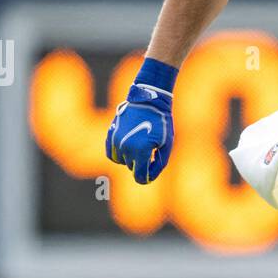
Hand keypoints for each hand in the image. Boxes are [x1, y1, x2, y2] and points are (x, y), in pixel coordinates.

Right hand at [105, 58, 176, 184]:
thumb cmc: (161, 122)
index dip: (147, 177)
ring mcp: (116, 141)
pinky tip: (128, 147)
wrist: (148, 100)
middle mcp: (126, 147)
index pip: (140, 177)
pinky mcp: (111, 134)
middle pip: (132, 167)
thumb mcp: (166, 144)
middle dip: (141, 163)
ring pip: (121, 161)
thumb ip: (159, 163)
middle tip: (151, 149)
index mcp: (141, 151)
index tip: (151, 171)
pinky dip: (118, 154)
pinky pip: (111, 154)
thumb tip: (149, 177)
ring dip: (130, 158)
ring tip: (140, 145)